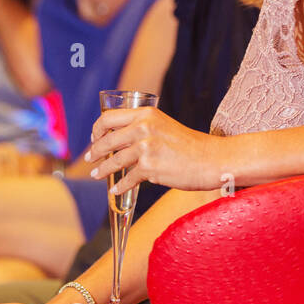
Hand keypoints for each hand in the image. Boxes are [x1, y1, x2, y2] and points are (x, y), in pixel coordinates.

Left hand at [86, 106, 220, 193]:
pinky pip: (128, 178)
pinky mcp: (150, 168)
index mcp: (146, 114)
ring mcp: (146, 148)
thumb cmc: (190, 146)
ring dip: (102, 170)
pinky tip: (116, 190)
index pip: (109, 118)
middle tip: (91, 158)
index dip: (97, 129)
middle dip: (95, 151)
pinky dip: (120, 186)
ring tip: (97, 175)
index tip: (94, 138)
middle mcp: (144, 127)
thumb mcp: (164, 126)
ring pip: (114, 161)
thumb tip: (119, 140)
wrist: (212, 159)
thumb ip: (143, 129)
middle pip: (107, 140)